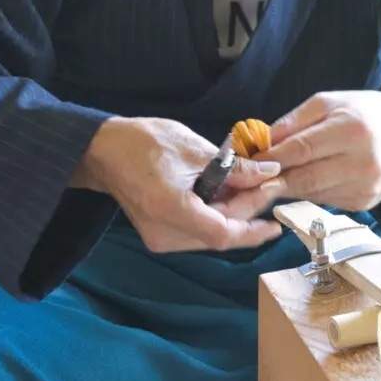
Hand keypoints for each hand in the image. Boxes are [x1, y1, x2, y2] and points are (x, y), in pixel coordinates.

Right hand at [70, 116, 284, 253]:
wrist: (103, 151)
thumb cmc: (144, 142)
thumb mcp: (195, 148)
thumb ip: (235, 168)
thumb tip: (269, 174)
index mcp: (170, 209)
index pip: (222, 233)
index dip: (253, 230)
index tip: (276, 221)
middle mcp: (164, 233)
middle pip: (219, 235)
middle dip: (248, 214)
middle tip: (268, 187)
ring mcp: (160, 239)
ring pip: (210, 236)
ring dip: (235, 215)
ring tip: (253, 189)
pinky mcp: (161, 235)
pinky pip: (198, 232)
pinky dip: (218, 216)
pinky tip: (231, 197)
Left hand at [233, 91, 380, 216]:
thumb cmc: (367, 113)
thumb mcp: (330, 102)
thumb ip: (294, 122)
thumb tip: (260, 143)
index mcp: (353, 131)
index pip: (302, 149)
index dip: (270, 159)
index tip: (245, 163)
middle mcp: (362, 163)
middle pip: (304, 178)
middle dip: (270, 181)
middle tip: (243, 185)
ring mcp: (365, 188)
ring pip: (311, 193)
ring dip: (287, 187)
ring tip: (268, 178)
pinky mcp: (364, 204)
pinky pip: (324, 200)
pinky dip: (308, 191)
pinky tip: (305, 179)